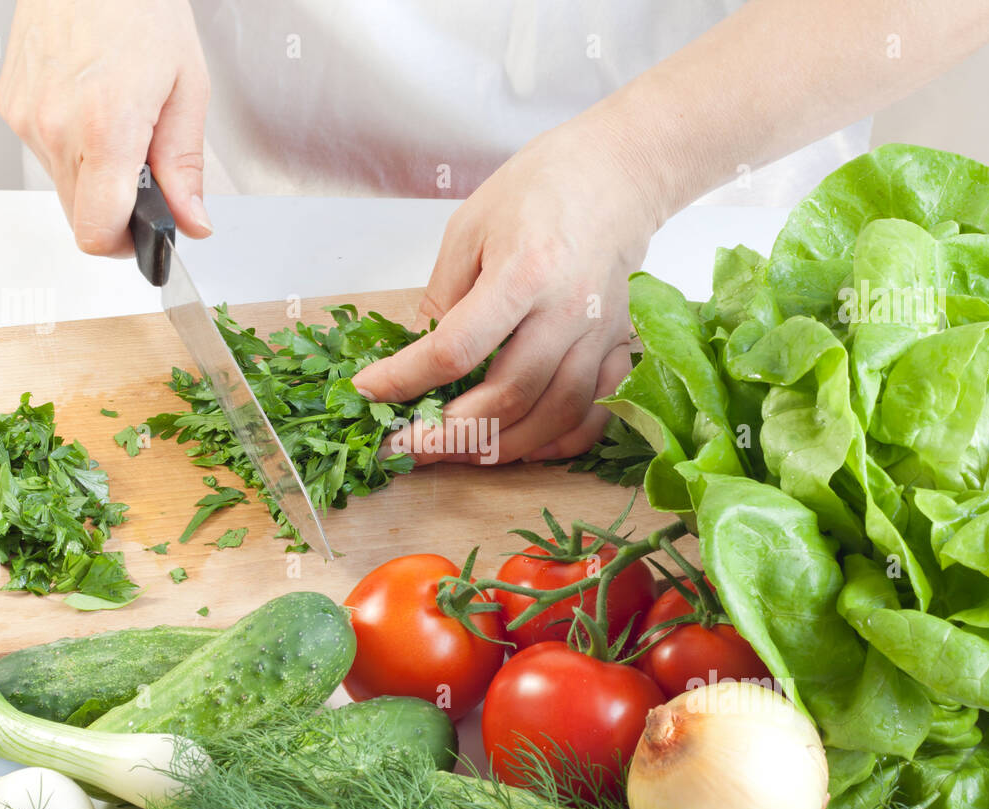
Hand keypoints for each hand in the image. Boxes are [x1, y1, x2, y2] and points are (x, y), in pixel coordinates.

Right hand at [0, 0, 211, 254]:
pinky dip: (72, 148)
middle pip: (79, 219)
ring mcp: (25, 116)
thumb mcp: (187, 89)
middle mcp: (54, 126)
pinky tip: (92, 108)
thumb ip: (185, 167)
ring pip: (63, 188)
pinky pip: (45, 154)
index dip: (126, 246)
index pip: (97, 232)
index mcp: (104, 128)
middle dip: (116, 212)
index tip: (146, 234)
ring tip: (120, 125)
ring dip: (95, 177)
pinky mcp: (10, 105)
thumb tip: (191, 222)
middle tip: (145, 173)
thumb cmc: (140, 6)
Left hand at [352, 103, 665, 464]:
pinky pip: (594, 412)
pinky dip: (559, 442)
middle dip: (449, 433)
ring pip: (553, 416)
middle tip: (409, 445)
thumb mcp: (469, 230)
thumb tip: (417, 359)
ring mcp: (598, 333)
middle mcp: (566, 310)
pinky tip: (524, 447)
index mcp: (522, 272)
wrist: (615, 175)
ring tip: (458, 453)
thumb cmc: (538, 191)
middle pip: (508, 395)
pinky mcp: (617, 345)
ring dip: (501, 447)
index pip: (457, 348)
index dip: (407, 380)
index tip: (370, 392)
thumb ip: (443, 299)